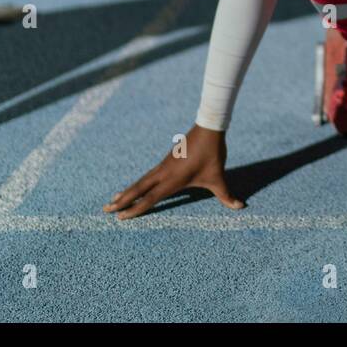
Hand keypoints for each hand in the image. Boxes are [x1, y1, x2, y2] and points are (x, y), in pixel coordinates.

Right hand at [104, 125, 243, 220]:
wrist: (208, 129)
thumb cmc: (212, 154)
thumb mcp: (219, 177)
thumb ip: (226, 195)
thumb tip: (240, 207)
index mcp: (173, 180)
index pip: (150, 198)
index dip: (136, 209)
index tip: (120, 217)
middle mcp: (164, 173)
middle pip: (138, 189)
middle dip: (122, 200)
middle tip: (105, 209)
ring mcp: (163, 166)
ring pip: (141, 181)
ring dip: (127, 191)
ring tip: (114, 200)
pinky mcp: (166, 161)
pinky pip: (148, 175)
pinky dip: (138, 183)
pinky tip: (134, 187)